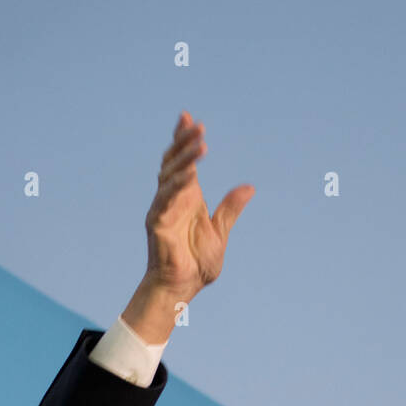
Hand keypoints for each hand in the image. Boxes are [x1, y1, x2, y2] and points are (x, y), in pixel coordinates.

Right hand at [143, 112, 254, 302]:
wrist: (182, 288)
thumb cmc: (197, 264)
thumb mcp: (220, 232)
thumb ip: (230, 208)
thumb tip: (249, 188)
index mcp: (187, 197)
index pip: (183, 161)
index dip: (183, 140)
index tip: (187, 117)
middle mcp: (172, 198)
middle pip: (173, 161)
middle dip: (183, 141)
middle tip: (195, 123)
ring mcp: (162, 208)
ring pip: (169, 174)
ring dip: (183, 157)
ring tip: (200, 142)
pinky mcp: (157, 222)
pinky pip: (165, 198)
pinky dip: (176, 184)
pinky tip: (189, 174)